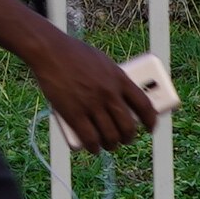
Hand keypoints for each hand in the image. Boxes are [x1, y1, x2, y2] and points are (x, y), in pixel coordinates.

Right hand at [27, 29, 158, 155]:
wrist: (48, 51)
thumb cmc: (73, 52)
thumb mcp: (102, 62)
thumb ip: (113, 79)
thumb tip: (120, 97)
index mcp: (119, 79)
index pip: (145, 106)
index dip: (150, 120)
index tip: (149, 127)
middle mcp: (109, 93)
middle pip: (128, 126)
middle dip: (128, 137)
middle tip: (125, 139)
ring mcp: (92, 104)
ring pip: (110, 136)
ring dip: (111, 144)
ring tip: (109, 144)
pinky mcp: (74, 113)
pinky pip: (89, 138)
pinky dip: (93, 147)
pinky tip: (93, 148)